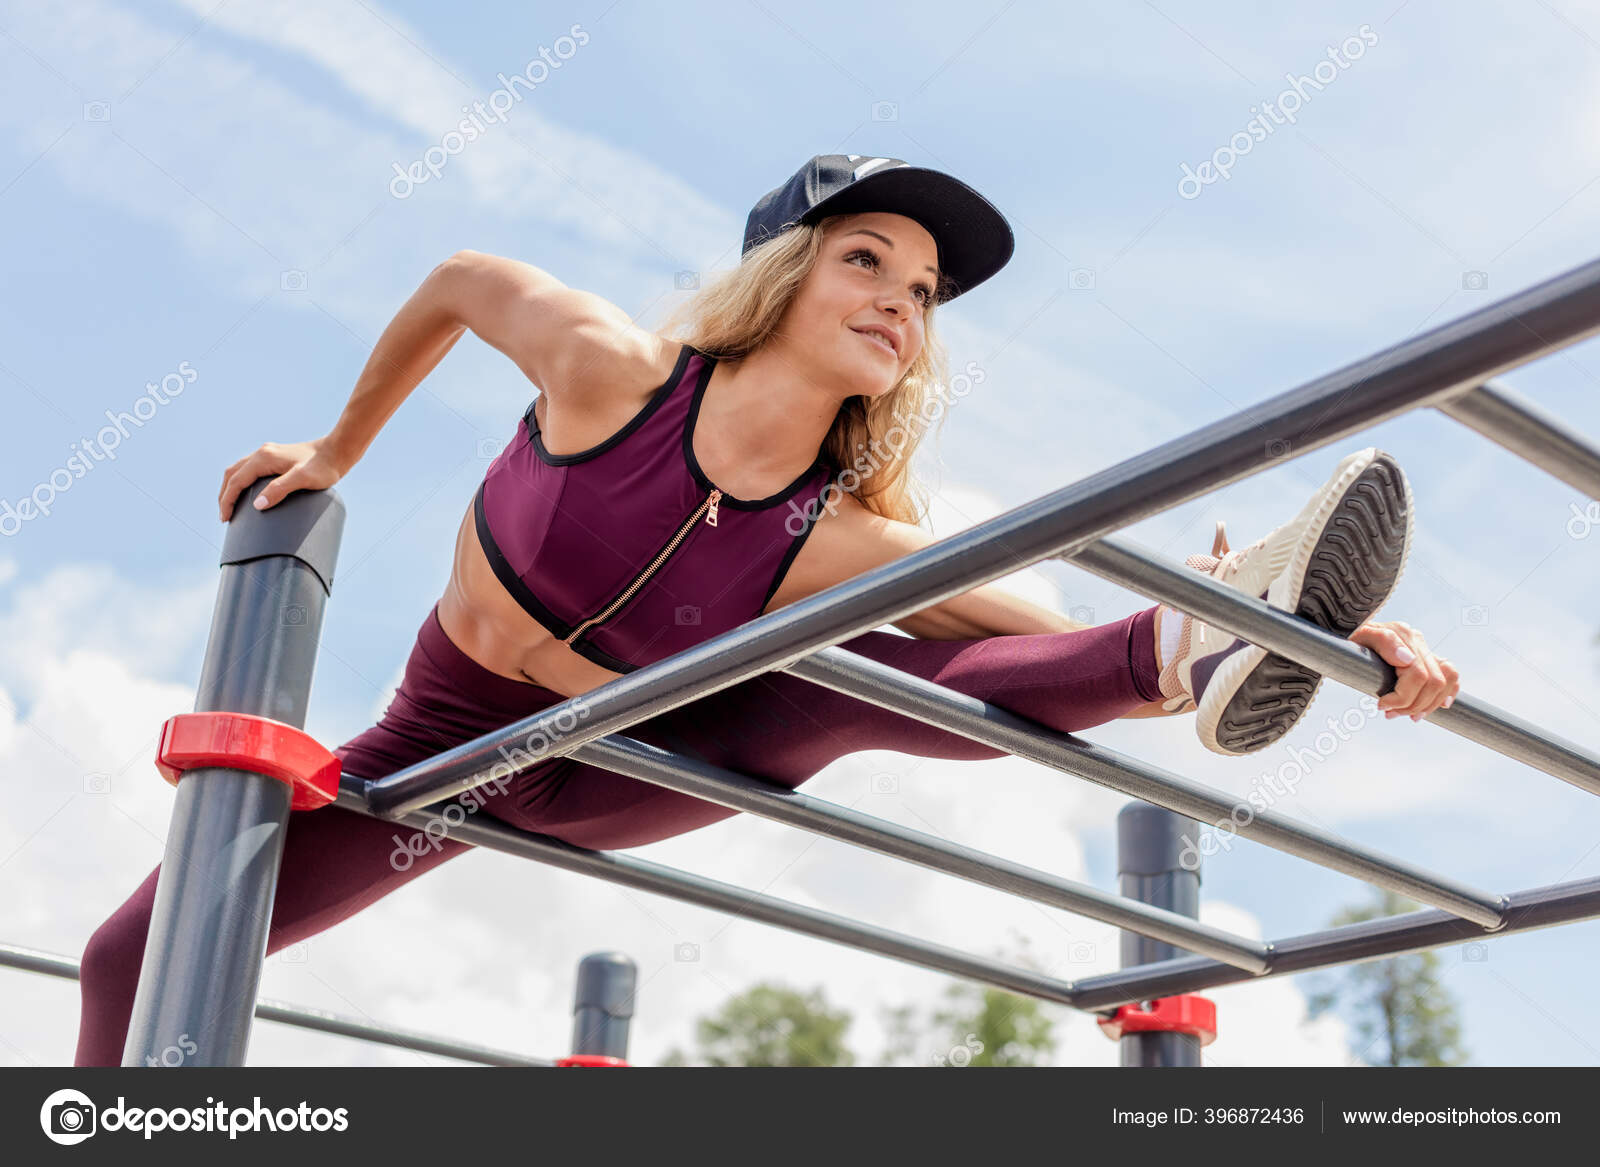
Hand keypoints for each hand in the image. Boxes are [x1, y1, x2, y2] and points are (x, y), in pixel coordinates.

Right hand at [219, 438, 348, 520]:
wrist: (337, 451)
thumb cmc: (323, 467)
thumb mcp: (302, 480)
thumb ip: (279, 490)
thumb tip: (257, 505)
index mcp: (263, 458)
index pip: (236, 481)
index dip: (227, 501)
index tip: (225, 519)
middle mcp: (262, 453)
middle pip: (232, 474)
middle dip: (224, 495)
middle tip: (224, 516)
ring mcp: (268, 454)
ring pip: (239, 470)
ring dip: (231, 487)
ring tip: (230, 506)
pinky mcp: (275, 457)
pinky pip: (249, 469)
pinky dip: (241, 481)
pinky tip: (247, 492)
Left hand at [1349, 620, 1460, 720]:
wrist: (1348, 634)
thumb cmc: (1350, 637)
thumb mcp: (1359, 637)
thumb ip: (1384, 641)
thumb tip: (1407, 659)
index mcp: (1403, 634)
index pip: (1419, 675)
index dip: (1402, 697)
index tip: (1381, 706)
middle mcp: (1417, 640)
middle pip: (1434, 682)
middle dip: (1413, 704)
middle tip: (1390, 714)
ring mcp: (1424, 649)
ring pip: (1445, 681)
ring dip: (1428, 704)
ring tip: (1408, 715)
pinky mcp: (1427, 658)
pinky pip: (1450, 675)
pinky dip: (1447, 692)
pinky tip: (1440, 705)